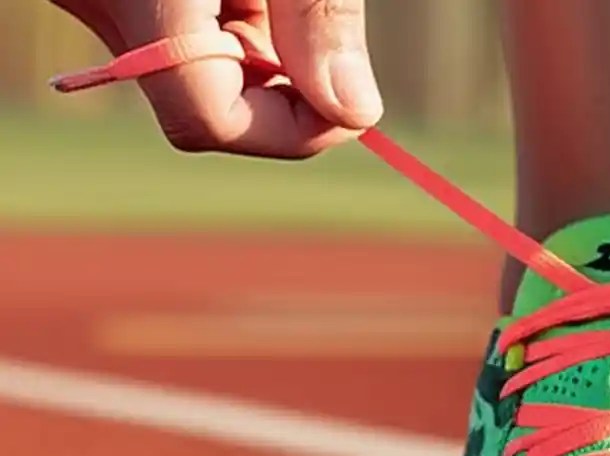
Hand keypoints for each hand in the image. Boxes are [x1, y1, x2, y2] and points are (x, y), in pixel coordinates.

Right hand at [49, 0, 382, 157]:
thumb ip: (322, 19)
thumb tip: (356, 112)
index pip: (210, 122)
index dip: (294, 133)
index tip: (352, 106)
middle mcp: (102, 4)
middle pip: (203, 109)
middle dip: (281, 99)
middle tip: (327, 53)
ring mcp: (98, 3)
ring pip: (194, 79)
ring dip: (259, 62)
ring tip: (283, 3)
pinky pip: (177, 43)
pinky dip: (230, 34)